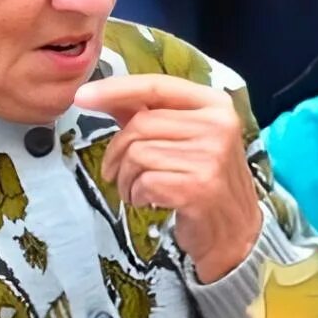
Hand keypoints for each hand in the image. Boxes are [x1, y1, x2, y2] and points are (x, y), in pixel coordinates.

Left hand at [77, 74, 262, 281]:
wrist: (236, 231)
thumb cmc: (204, 181)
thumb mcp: (184, 139)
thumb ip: (147, 114)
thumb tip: (100, 96)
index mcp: (214, 104)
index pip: (156, 86)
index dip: (116, 89)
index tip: (82, 97)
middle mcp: (217, 125)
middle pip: (140, 124)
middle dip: (116, 152)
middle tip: (116, 172)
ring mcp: (211, 156)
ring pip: (137, 154)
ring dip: (126, 179)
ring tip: (137, 190)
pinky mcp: (199, 187)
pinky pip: (145, 182)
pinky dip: (137, 195)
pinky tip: (150, 201)